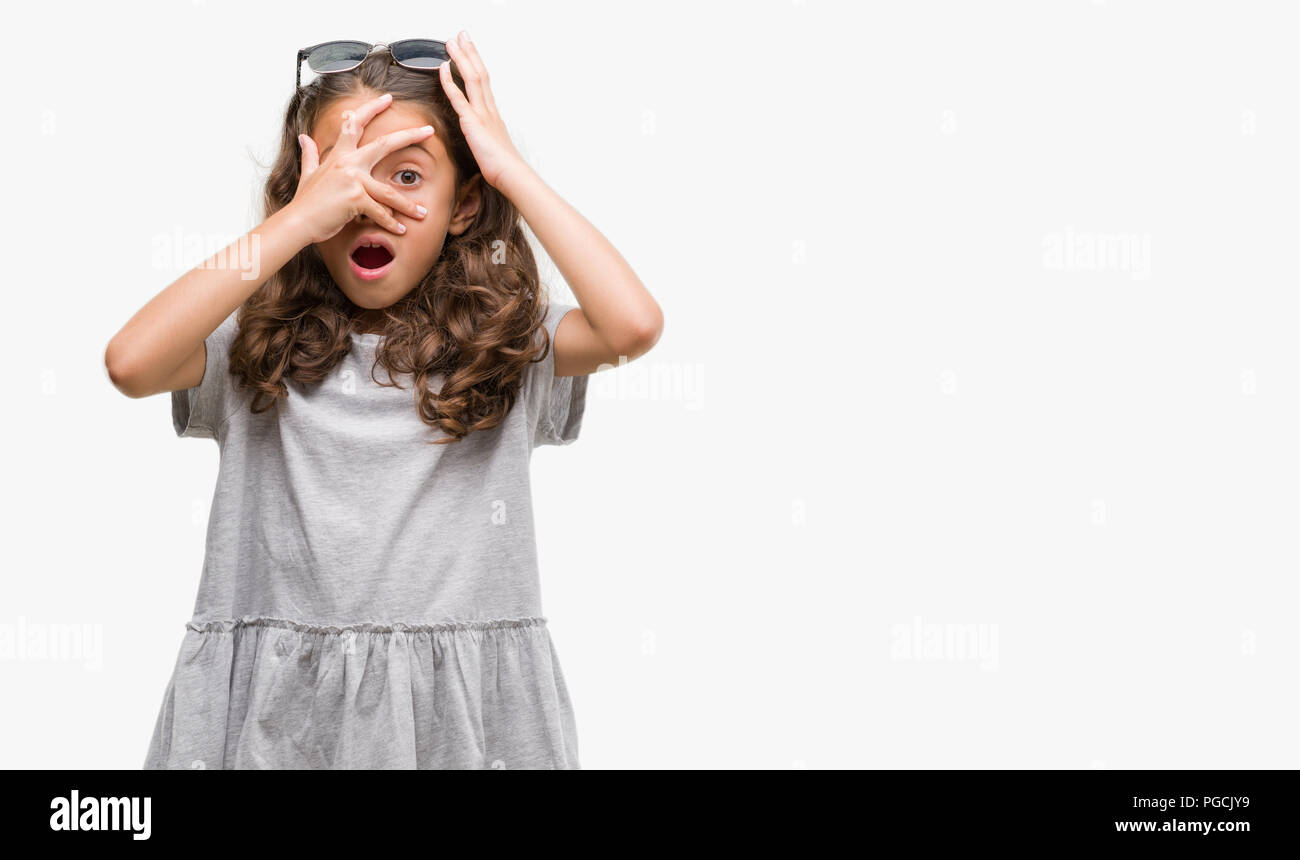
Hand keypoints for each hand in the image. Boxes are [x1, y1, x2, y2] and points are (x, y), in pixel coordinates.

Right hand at [287, 93, 434, 244]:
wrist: (298, 221)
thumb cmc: (306, 201)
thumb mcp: (308, 173)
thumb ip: (311, 155)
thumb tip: (304, 138)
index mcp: (339, 155)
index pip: (355, 124)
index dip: (371, 108)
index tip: (387, 98)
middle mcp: (348, 162)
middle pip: (384, 144)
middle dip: (409, 136)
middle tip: (429, 130)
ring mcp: (353, 179)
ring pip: (389, 192)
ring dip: (408, 205)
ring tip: (423, 213)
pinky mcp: (356, 198)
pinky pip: (381, 212)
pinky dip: (391, 224)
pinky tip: (400, 231)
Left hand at [441, 31, 528, 190]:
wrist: (511, 175)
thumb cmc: (504, 168)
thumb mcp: (494, 151)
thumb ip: (487, 142)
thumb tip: (486, 145)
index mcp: (493, 115)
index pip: (484, 83)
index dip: (477, 64)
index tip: (470, 50)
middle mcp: (489, 110)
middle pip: (479, 73)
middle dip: (470, 52)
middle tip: (462, 35)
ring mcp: (482, 114)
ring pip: (472, 78)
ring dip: (461, 58)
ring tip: (452, 42)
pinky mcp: (473, 122)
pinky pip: (459, 97)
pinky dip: (450, 81)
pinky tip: (444, 68)